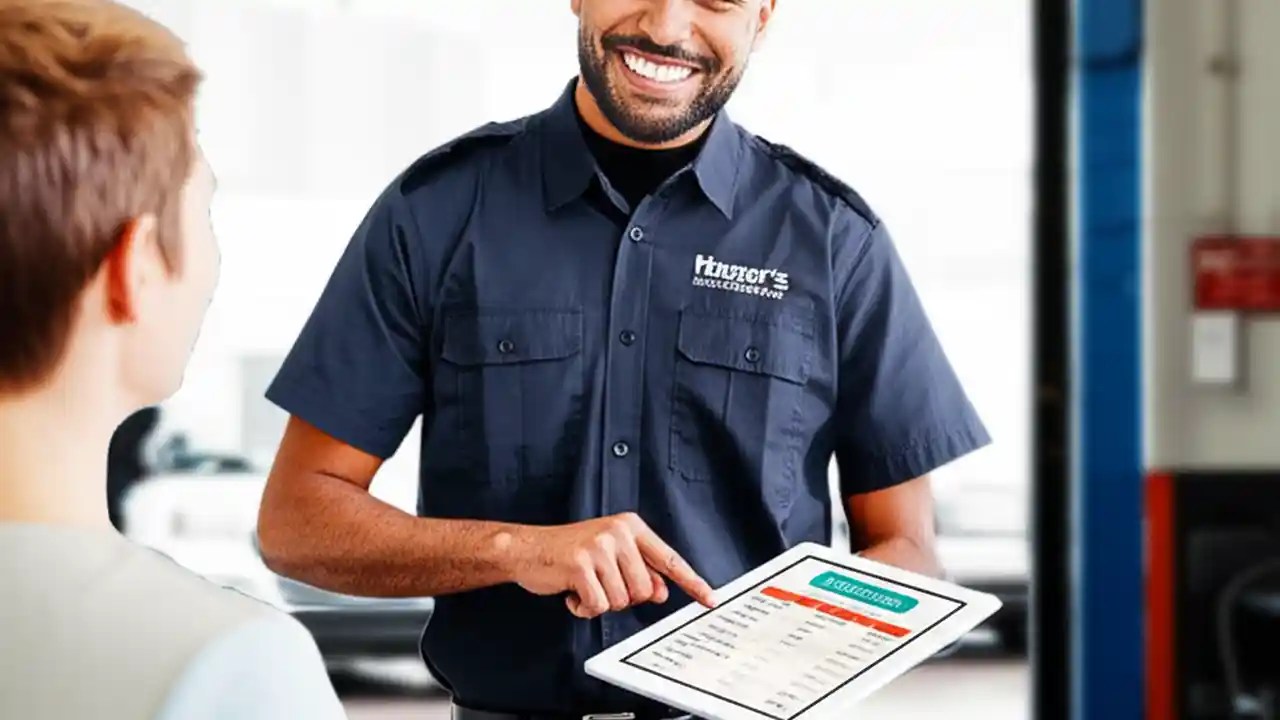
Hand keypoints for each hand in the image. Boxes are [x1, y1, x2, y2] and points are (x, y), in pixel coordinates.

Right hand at [511, 513, 716, 618]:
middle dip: (622, 596)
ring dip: (601, 602)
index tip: (710, 599)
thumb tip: (660, 592)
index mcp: (630, 527)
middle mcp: (618, 532)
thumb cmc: (569, 553)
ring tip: (584, 584)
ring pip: (622, 600)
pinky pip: (597, 605)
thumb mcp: (609, 556)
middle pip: (644, 590)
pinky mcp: (580, 564)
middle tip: (599, 583)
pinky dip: (583, 608)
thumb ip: (638, 571)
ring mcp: (599, 547)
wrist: (526, 548)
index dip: (692, 582)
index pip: (669, 559)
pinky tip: (572, 592)